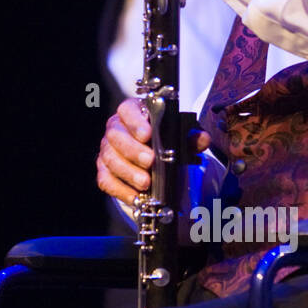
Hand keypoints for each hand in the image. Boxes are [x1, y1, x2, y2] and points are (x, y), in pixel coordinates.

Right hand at [96, 98, 210, 204]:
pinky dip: (121, 190)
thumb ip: (190, 137)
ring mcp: (108, 150)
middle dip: (133, 150)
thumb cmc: (164, 141)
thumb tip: (203, 139)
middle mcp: (116, 129)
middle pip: (115, 136)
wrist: (155, 159)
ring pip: (110, 159)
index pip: (127, 111)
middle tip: (150, 161)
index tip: (148, 134)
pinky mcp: (105, 170)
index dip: (135, 122)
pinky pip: (106, 180)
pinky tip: (136, 196)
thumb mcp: (179, 137)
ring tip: (146, 183)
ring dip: (128, 172)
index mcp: (132, 113)